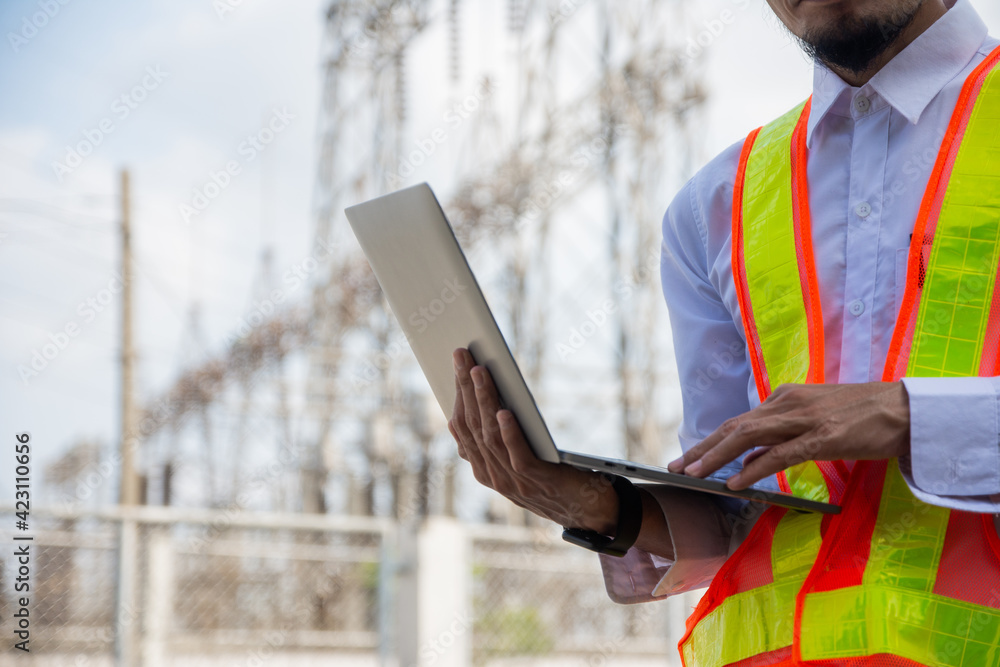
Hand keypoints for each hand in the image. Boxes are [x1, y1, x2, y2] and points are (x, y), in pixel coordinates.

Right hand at [448, 348, 618, 533]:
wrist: (589, 512)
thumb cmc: (555, 477)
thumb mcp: (520, 459)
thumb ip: (501, 439)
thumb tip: (490, 400)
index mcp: (485, 470)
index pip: (463, 429)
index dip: (457, 396)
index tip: (456, 366)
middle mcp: (494, 476)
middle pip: (473, 427)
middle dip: (465, 388)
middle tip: (462, 356)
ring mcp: (513, 481)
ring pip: (491, 436)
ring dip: (484, 401)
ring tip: (480, 372)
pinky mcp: (537, 480)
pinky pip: (518, 455)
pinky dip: (509, 432)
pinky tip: (505, 411)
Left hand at [667, 382, 909, 489]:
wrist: (904, 408)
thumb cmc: (860, 416)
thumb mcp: (813, 418)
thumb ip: (782, 433)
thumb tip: (750, 455)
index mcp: (784, 398)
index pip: (737, 421)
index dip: (709, 440)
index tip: (687, 457)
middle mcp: (787, 403)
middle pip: (733, 427)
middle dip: (701, 449)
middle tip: (677, 468)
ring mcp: (803, 419)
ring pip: (748, 437)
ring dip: (716, 457)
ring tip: (694, 475)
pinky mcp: (822, 437)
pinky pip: (779, 454)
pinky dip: (753, 468)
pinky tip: (735, 481)